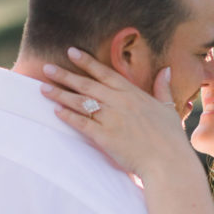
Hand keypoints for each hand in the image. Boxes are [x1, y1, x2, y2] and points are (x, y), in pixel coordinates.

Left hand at [40, 48, 195, 177]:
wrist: (167, 161)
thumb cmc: (170, 137)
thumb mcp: (168, 108)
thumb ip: (163, 88)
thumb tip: (166, 70)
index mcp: (132, 93)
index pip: (105, 73)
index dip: (86, 62)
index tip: (71, 52)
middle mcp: (119, 102)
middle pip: (86, 85)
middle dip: (64, 76)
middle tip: (46, 68)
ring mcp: (111, 118)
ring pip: (80, 102)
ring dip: (60, 94)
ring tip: (43, 88)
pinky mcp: (104, 136)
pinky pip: (82, 123)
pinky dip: (68, 116)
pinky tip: (56, 111)